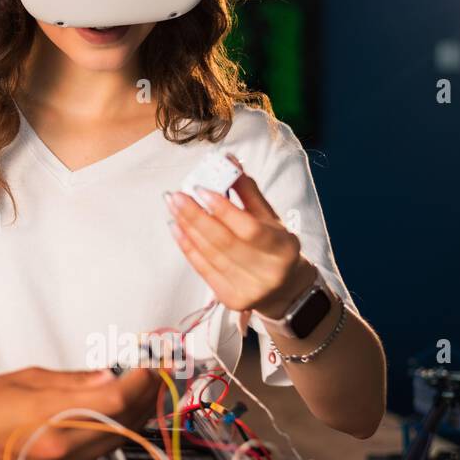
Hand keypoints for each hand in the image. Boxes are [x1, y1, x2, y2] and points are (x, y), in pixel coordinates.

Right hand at [0, 367, 159, 459]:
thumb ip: (72, 380)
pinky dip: (115, 428)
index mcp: (54, 417)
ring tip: (144, 390)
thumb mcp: (26, 378)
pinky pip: (99, 448)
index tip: (150, 364)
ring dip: (135, 414)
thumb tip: (106, 377)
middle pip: (125, 422)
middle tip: (156, 374)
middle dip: (146, 396)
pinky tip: (118, 412)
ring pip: (116, 438)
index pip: (118, 399)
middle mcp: (63, 446)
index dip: (141, 381)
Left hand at [165, 155, 317, 319]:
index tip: (200, 189)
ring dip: (187, 229)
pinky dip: (187, 247)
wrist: (286, 290)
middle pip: (223, 242)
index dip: (223, 209)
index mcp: (283, 248)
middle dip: (195, 216)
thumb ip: (248, 192)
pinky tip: (176, 228)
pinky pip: (202, 269)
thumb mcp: (269, 218)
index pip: (248, 228)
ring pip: (210, 255)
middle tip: (175, 196)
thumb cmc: (275, 246)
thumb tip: (228, 161)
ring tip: (173, 208)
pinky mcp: (231, 299)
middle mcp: (267, 272)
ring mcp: (248, 290)